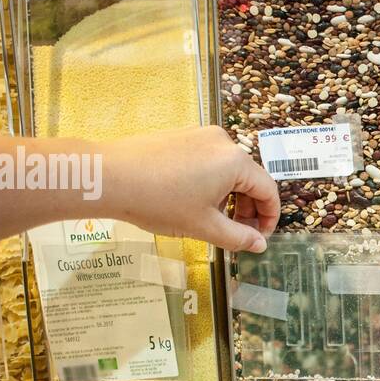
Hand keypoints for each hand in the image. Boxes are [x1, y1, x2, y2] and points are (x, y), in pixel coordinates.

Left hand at [102, 126, 279, 251]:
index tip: (258, 238)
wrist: (110, 177)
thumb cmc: (158, 202)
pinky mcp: (183, 136)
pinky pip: (210, 161)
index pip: (269, 190)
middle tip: (237, 234)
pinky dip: (212, 183)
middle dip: (248, 209)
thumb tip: (260, 245)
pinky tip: (193, 202)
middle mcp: (223, 142)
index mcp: (236, 162)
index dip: (269, 218)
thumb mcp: (204, 227)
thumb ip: (238, 238)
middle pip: (250, 179)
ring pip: (229, 171)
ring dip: (230, 198)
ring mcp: (202, 136)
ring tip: (213, 221)